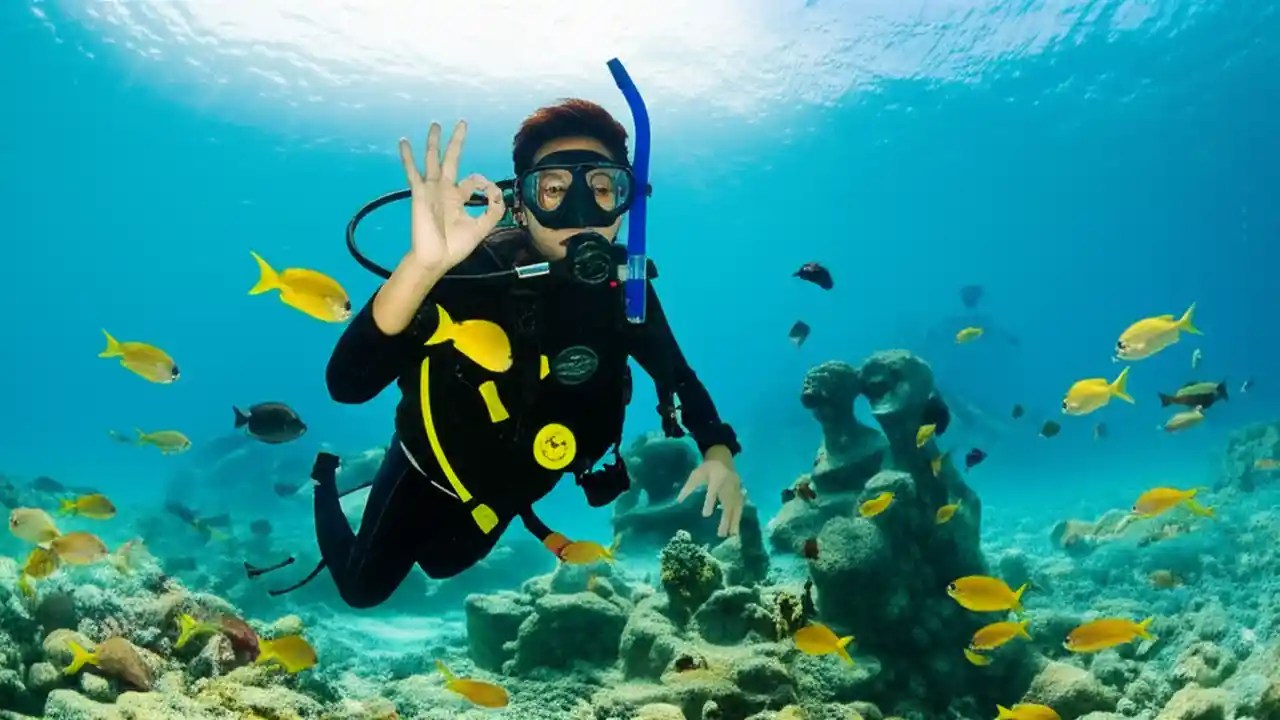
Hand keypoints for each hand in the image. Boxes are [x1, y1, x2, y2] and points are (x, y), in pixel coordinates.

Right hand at [397, 121, 504, 271]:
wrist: (435, 258)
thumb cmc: (455, 247)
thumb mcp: (482, 227)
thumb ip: (493, 210)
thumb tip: (498, 193)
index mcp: (458, 197)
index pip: (474, 179)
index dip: (486, 183)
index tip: (492, 193)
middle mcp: (444, 190)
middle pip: (451, 159)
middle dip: (456, 142)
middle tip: (462, 123)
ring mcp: (431, 189)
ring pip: (432, 159)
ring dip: (434, 142)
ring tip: (435, 125)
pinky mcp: (420, 193)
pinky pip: (412, 171)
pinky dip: (407, 157)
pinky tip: (403, 142)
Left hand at [677, 445, 744, 536]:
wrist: (723, 457)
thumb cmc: (707, 467)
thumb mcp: (696, 474)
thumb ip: (688, 488)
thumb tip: (677, 501)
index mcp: (716, 477)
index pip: (713, 491)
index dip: (710, 502)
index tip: (706, 514)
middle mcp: (728, 483)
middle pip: (728, 502)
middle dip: (726, 519)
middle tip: (721, 534)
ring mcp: (736, 488)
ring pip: (737, 506)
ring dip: (735, 521)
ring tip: (733, 535)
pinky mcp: (740, 491)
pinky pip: (741, 505)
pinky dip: (739, 517)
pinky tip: (737, 527)